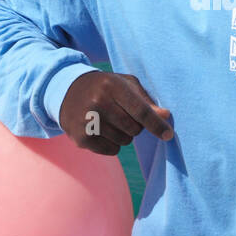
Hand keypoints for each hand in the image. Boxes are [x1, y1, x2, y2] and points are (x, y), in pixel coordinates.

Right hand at [58, 71, 174, 154]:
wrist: (66, 92)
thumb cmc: (105, 87)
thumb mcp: (125, 84)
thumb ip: (146, 100)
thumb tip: (165, 116)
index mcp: (112, 86)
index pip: (141, 110)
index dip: (156, 124)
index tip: (169, 135)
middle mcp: (98, 103)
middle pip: (135, 129)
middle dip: (136, 126)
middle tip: (123, 115)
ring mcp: (87, 121)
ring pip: (124, 141)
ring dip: (123, 135)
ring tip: (110, 121)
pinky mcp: (81, 138)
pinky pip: (112, 151)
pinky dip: (112, 144)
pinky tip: (101, 130)